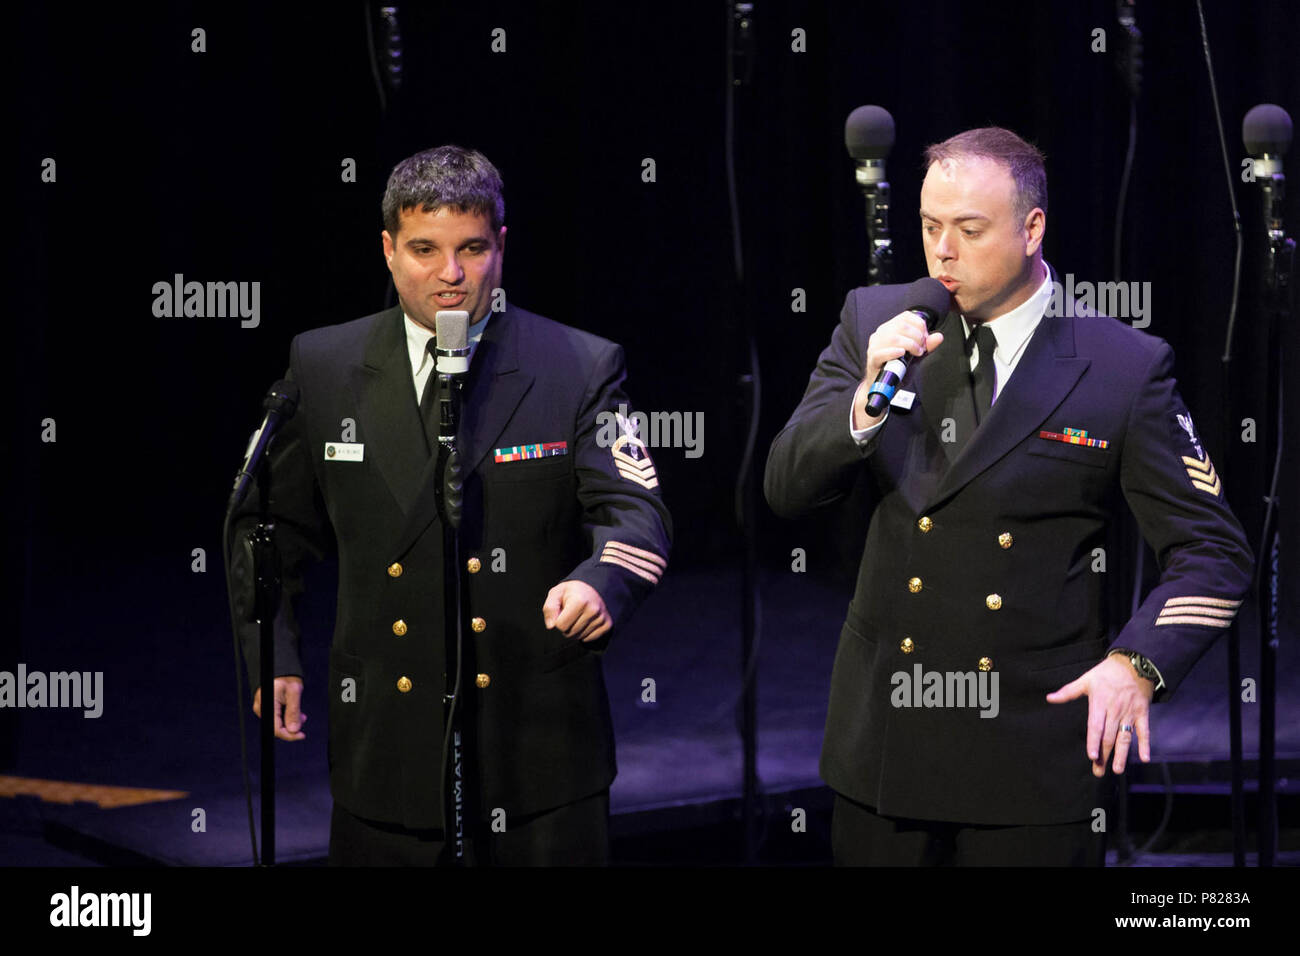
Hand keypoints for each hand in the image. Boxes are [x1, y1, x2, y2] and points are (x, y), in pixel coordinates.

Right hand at [252, 676, 306, 741]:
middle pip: (277, 727)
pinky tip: (294, 710)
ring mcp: (262, 707)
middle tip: (303, 718)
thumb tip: (294, 730)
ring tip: (301, 714)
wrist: (280, 666)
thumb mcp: (294, 692)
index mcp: (267, 705)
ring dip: (290, 721)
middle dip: (292, 726)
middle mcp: (261, 708)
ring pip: (277, 722)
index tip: (301, 735)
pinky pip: (276, 716)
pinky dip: (286, 716)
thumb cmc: (286, 676)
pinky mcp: (265, 706)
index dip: (289, 735)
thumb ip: (294, 712)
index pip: (276, 729)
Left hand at [542, 580, 611, 642]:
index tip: (562, 612)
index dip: (557, 621)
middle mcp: (593, 609)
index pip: (561, 626)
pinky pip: (589, 639)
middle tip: (570, 615)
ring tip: (578, 617)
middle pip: (569, 634)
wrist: (590, 590)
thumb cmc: (570, 593)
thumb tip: (551, 626)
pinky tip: (586, 622)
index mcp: (580, 600)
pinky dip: (585, 634)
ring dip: (575, 631)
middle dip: (566, 627)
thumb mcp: (556, 594)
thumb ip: (549, 608)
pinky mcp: (608, 625)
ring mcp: (602, 618)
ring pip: (579, 637)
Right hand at [855, 311, 944, 428]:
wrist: (885, 386)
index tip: (925, 338)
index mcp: (890, 328)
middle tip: (922, 349)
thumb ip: (926, 346)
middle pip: (901, 326)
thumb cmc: (898, 369)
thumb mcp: (916, 356)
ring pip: (893, 338)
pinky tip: (902, 354)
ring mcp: (874, 346)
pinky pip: (881, 352)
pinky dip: (893, 352)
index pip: (906, 317)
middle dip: (917, 336)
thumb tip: (938, 336)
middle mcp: (881, 334)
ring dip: (910, 345)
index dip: (920, 325)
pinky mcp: (872, 359)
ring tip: (916, 353)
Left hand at [1046, 655, 1153, 775]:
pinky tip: (1145, 758)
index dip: (1094, 741)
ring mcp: (1129, 713)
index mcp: (1100, 703)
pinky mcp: (1142, 714)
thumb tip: (1050, 698)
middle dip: (1104, 755)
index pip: (1096, 726)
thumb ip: (1068, 692)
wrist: (1134, 664)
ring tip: (1117, 770)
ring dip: (1122, 755)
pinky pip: (1144, 731)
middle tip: (1098, 771)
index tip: (1092, 756)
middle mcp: (1115, 711)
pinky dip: (1145, 744)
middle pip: (1109, 736)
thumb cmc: (1106, 673)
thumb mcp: (1086, 680)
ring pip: (1125, 737)